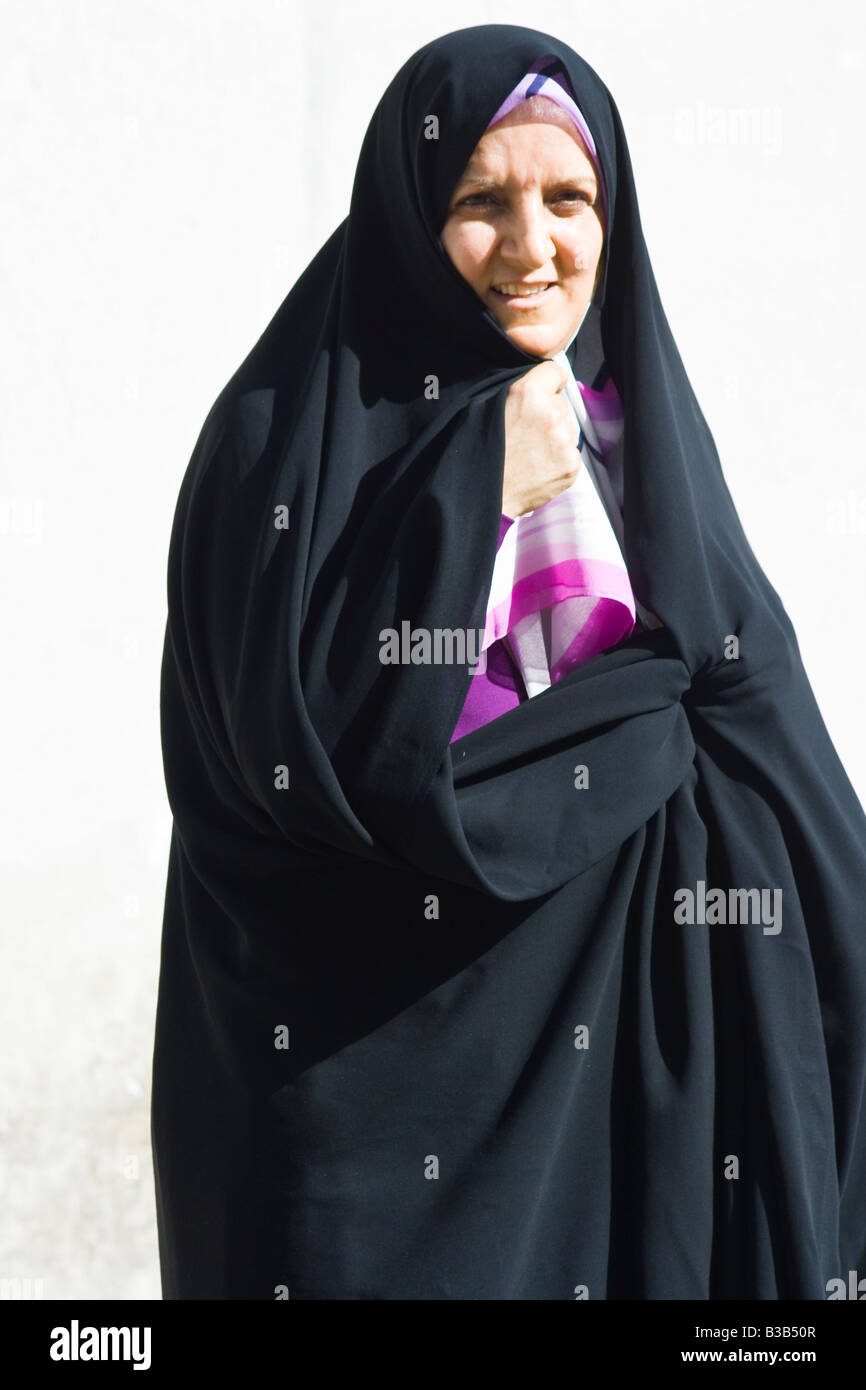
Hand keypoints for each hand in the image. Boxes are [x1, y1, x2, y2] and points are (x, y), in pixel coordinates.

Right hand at [501, 360, 580, 518]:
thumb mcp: (489, 408)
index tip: (544, 393)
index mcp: (528, 392)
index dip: (548, 383)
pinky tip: (539, 467)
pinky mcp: (571, 463)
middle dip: (548, 415)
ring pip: (567, 430)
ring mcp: (563, 439)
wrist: (486, 495)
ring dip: (555, 439)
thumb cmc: (483, 453)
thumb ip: (518, 393)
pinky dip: (559, 461)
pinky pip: (571, 454)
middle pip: (560, 404)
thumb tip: (538, 384)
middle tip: (526, 434)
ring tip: (531, 454)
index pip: (555, 371)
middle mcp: (550, 412)